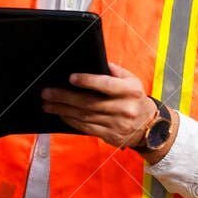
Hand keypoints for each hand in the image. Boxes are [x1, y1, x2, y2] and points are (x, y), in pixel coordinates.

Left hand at [41, 62, 164, 154]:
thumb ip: (115, 71)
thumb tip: (96, 62)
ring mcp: (117, 124)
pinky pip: (87, 128)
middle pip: (90, 103)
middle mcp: (124, 108)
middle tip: (47, 93)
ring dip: (63, 110)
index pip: (107, 85)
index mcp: (130, 90)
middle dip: (65, 97)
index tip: (71, 78)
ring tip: (48, 104)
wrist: (150, 126)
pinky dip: (71, 121)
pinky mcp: (111, 136)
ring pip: (84, 117)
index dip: (88, 81)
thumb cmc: (135, 98)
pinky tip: (61, 115)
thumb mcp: (132, 80)